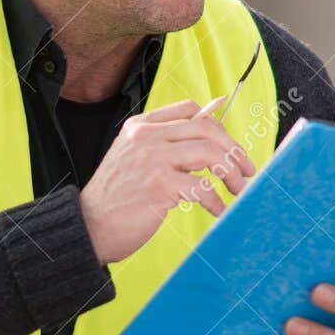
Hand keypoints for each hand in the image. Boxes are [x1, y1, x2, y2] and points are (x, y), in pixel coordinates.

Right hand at [79, 97, 254, 263]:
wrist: (89, 225)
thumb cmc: (116, 196)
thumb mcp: (134, 157)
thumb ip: (165, 141)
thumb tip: (210, 125)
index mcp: (141, 126)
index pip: (189, 110)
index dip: (217, 126)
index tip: (230, 147)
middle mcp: (146, 137)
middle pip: (206, 129)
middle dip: (234, 150)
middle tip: (246, 171)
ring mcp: (152, 159)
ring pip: (209, 153)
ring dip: (232, 173)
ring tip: (238, 190)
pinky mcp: (159, 186)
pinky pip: (202, 187)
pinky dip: (216, 201)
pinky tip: (218, 210)